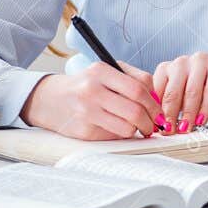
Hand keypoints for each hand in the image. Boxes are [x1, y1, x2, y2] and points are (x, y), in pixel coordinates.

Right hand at [20, 63, 159, 141]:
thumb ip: (132, 79)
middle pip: (136, 109)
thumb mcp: (104, 72)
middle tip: (154, 125)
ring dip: (139, 130)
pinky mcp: (84, 131)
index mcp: (100, 71)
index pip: (139, 87)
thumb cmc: (83, 86)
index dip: (154, 102)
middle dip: (151, 121)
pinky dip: (122, 135)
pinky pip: (114, 137)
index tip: (158, 110)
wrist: (49, 99)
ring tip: (139, 128)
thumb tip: (157, 100)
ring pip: (128, 127)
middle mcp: (92, 90)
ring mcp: (86, 112)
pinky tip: (117, 128)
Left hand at [152, 51, 207, 133]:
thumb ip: (170, 106)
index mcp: (166, 68)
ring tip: (186, 128)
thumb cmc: (200, 84)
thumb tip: (160, 126)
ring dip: (188, 114)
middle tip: (171, 130)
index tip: (158, 127)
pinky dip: (206, 108)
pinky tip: (203, 120)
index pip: (156, 91)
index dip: (156, 111)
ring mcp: (199, 62)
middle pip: (172, 92)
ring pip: (191, 92)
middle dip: (171, 115)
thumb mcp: (181, 93)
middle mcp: (181, 63)